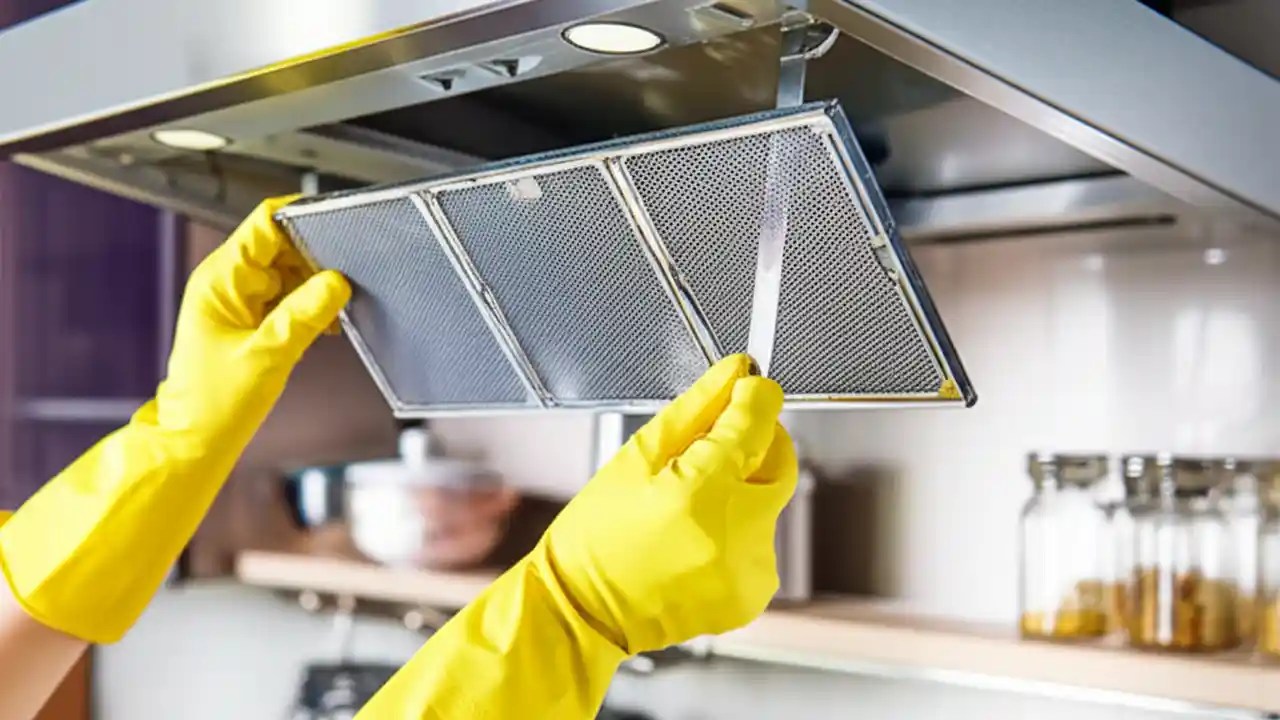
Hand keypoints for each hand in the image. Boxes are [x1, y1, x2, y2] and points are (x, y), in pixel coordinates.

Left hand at [0, 197, 348, 643]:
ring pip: (290, 271)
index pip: (264, 224)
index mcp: (221, 279)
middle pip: (282, 245)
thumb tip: (338, 281)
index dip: (300, 217)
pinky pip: (288, 297)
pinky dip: (310, 305)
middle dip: (316, 258)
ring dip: (315, 286)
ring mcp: (240, 300)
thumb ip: (306, 314)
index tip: (336, 223)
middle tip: (347, 279)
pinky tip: (327, 326)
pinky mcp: (251, 319)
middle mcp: (228, 282)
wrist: (196, 441)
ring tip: (336, 309)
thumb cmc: (217, 402)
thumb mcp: (269, 355)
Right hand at [532, 354, 796, 652]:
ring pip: (769, 505)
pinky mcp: (753, 594)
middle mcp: (735, 533)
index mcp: (700, 491)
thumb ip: (696, 409)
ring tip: (688, 512)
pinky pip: (761, 544)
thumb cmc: (596, 537)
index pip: (757, 422)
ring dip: (742, 495)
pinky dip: (738, 535)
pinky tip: (695, 544)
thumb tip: (735, 371)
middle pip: (780, 463)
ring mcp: (748, 569)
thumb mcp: (636, 458)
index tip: (749, 388)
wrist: (584, 612)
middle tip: (714, 451)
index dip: (755, 397)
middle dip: (754, 448)